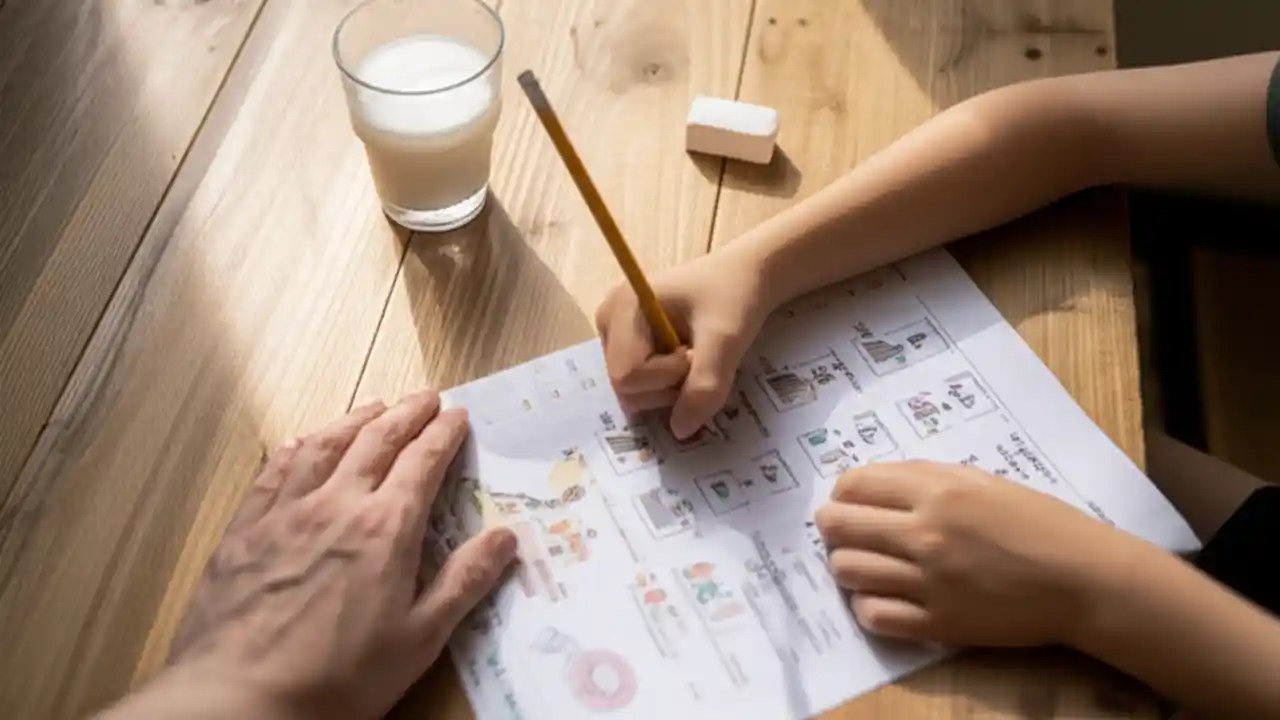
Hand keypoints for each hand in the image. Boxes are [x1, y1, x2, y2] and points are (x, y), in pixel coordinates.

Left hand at [108, 392, 516, 719]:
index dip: (443, 434)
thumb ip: (464, 582)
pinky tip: (302, 442)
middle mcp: (337, 504)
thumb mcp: (419, 639)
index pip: (422, 462)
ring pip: (324, 448)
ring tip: (373, 406)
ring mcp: (284, 513)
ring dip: (354, 421)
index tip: (458, 415)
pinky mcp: (244, 531)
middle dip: (406, 415)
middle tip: (426, 397)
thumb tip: (506, 537)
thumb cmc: (340, 678)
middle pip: (376, 442)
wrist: (240, 699)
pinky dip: (296, 450)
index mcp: (386, 528)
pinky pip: (273, 474)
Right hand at [595, 247, 774, 437]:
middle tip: (699, 358)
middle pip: (626, 387)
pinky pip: (642, 385)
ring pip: (634, 391)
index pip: (627, 375)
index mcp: (621, 308)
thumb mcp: (727, 338)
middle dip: (667, 386)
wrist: (748, 275)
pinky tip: (687, 359)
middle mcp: (609, 323)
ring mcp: (616, 336)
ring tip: (695, 356)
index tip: (696, 354)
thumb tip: (679, 432)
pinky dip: (668, 383)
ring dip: (670, 387)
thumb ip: (705, 385)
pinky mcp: (629, 346)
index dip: (665, 378)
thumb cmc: (735, 295)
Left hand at [816, 461, 1133, 646]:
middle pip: (837, 526)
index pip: (854, 485)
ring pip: (847, 570)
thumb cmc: (1039, 523)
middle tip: (844, 531)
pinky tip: (885, 597)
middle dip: (832, 526)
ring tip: (868, 564)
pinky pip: (873, 615)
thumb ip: (926, 477)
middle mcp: (924, 533)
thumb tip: (875, 483)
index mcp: (937, 491)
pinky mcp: (937, 623)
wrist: (1082, 581)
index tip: (850, 500)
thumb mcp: (982, 481)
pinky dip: (869, 606)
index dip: (843, 492)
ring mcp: (928, 581)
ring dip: (849, 564)